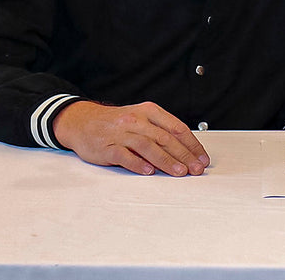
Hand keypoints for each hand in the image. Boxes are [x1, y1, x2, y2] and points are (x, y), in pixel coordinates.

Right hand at [52, 100, 210, 175]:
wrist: (82, 121)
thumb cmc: (117, 123)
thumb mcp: (141, 118)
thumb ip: (161, 130)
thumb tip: (186, 150)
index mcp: (149, 111)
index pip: (176, 128)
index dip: (192, 144)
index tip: (202, 158)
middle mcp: (136, 120)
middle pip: (165, 138)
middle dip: (184, 155)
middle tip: (196, 169)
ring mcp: (121, 133)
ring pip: (148, 146)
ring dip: (166, 161)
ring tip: (179, 172)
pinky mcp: (106, 147)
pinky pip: (124, 155)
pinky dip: (138, 164)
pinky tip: (150, 172)